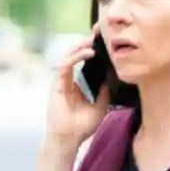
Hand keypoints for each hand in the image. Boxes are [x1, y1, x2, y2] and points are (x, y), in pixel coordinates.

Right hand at [46, 22, 108, 146]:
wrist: (69, 139)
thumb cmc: (82, 126)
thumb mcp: (101, 106)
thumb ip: (104, 91)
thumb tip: (112, 78)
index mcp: (78, 83)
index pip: (84, 61)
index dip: (92, 48)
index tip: (103, 39)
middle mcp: (69, 79)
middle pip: (76, 54)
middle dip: (86, 41)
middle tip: (99, 31)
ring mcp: (62, 81)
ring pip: (69, 56)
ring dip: (81, 46)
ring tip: (93, 40)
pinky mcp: (57, 84)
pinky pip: (65, 65)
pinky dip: (76, 57)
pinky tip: (88, 53)